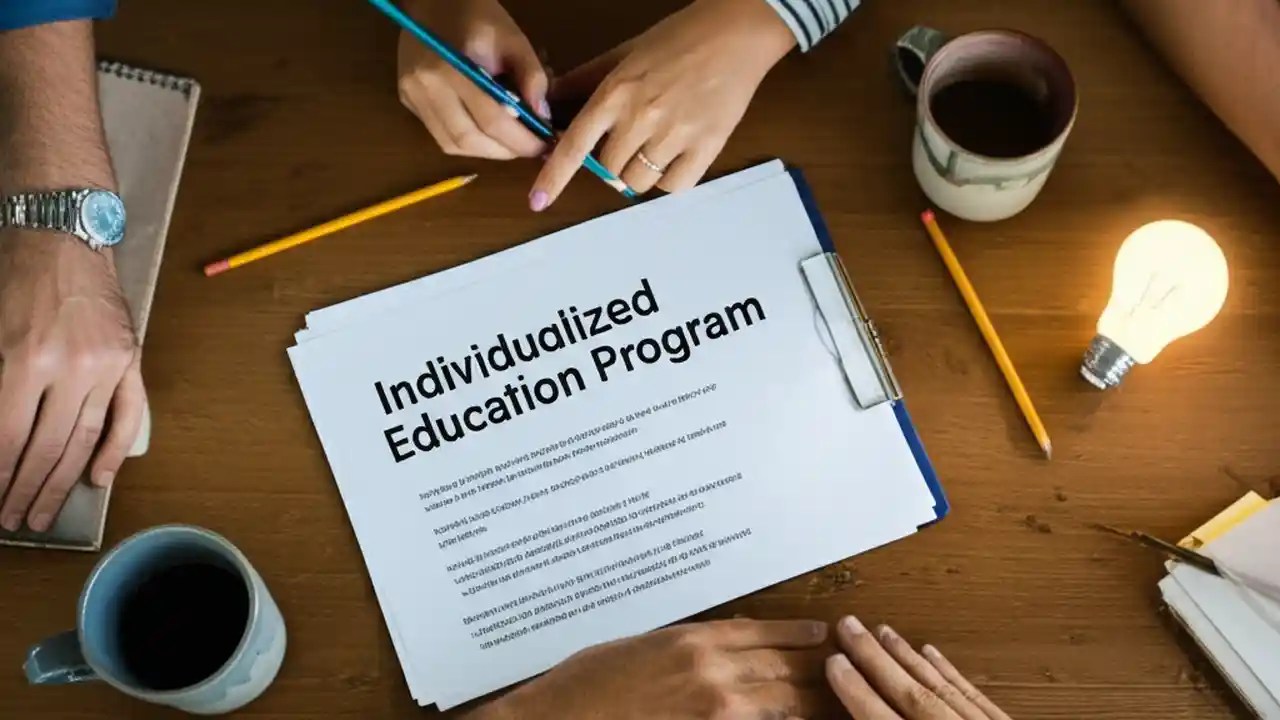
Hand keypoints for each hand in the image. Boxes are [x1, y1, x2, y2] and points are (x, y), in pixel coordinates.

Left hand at [0, 231, 145, 531]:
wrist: (64, 235)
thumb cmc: (16, 277)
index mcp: (25, 359)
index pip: (8, 436)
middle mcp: (70, 368)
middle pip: (46, 447)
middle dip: (24, 489)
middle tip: (12, 520)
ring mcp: (106, 366)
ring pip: (84, 438)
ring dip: (61, 481)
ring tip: (42, 511)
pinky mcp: (129, 359)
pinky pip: (127, 414)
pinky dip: (114, 449)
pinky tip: (100, 479)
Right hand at [397, 0, 549, 159]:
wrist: (434, 1)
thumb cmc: (478, 17)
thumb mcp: (514, 40)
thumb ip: (533, 78)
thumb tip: (543, 120)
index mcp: (452, 67)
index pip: (491, 120)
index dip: (522, 141)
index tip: (545, 146)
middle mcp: (426, 86)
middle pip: (469, 139)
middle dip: (505, 152)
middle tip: (529, 148)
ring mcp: (412, 95)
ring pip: (451, 144)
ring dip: (486, 151)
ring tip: (509, 143)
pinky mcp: (407, 100)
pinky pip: (439, 135)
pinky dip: (467, 142)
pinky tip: (484, 133)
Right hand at [472, 618, 832, 719]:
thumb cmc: (586, 684)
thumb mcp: (637, 646)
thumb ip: (681, 646)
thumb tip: (712, 646)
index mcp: (691, 639)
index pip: (761, 631)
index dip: (796, 633)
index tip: (822, 633)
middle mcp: (710, 671)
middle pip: (780, 668)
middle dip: (814, 669)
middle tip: (843, 666)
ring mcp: (713, 712)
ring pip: (779, 705)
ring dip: (808, 702)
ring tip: (832, 700)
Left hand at [529, 0, 795, 210]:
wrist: (736, 34)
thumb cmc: (680, 39)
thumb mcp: (625, 53)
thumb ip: (586, 81)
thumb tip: (551, 101)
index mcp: (617, 92)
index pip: (575, 145)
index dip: (553, 177)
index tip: (538, 201)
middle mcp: (642, 117)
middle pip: (609, 169)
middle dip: (614, 161)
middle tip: (632, 141)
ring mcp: (675, 134)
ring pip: (639, 182)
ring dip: (642, 172)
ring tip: (658, 145)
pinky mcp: (706, 147)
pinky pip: (675, 185)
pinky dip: (671, 178)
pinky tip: (677, 155)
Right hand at [826, 616, 1012, 719]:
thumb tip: (846, 714)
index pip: (881, 717)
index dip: (854, 689)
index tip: (834, 661)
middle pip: (908, 692)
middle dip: (874, 657)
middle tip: (849, 625)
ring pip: (939, 686)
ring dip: (907, 657)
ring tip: (883, 630)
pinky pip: (975, 696)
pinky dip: (951, 673)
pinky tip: (933, 652)